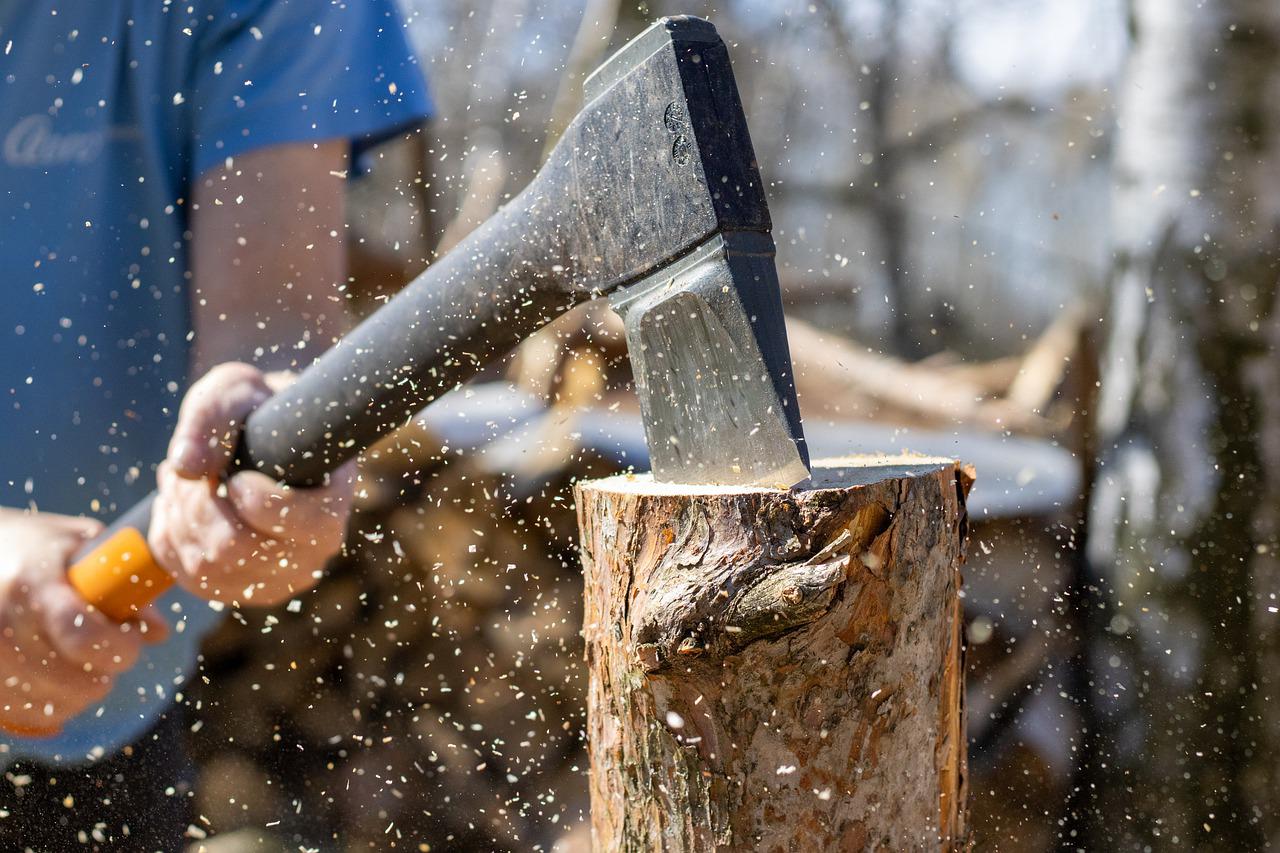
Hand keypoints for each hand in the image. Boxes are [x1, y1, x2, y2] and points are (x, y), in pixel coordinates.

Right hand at [0, 511, 165, 733]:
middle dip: (106, 670)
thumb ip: (124, 584)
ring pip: (55, 705)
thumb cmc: (36, 547)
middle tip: (105, 646)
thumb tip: (158, 631)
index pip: (85, 637)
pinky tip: (55, 676)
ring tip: (78, 657)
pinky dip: (52, 705)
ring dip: (81, 690)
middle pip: (75, 682)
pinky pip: (28, 717)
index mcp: (31, 585)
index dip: (120, 647)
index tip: (132, 636)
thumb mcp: (81, 546)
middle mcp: (1, 626)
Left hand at [149, 362, 354, 606]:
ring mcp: (273, 582)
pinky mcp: (237, 591)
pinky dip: (170, 535)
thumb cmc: (255, 413)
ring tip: (184, 481)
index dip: (251, 496)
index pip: (293, 522)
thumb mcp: (237, 392)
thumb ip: (212, 417)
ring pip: (204, 564)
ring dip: (178, 516)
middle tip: (193, 469)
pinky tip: (181, 506)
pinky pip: (185, 575)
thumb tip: (185, 466)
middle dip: (197, 503)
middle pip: (233, 548)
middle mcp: (309, 557)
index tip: (236, 474)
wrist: (260, 443)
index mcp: (329, 511)